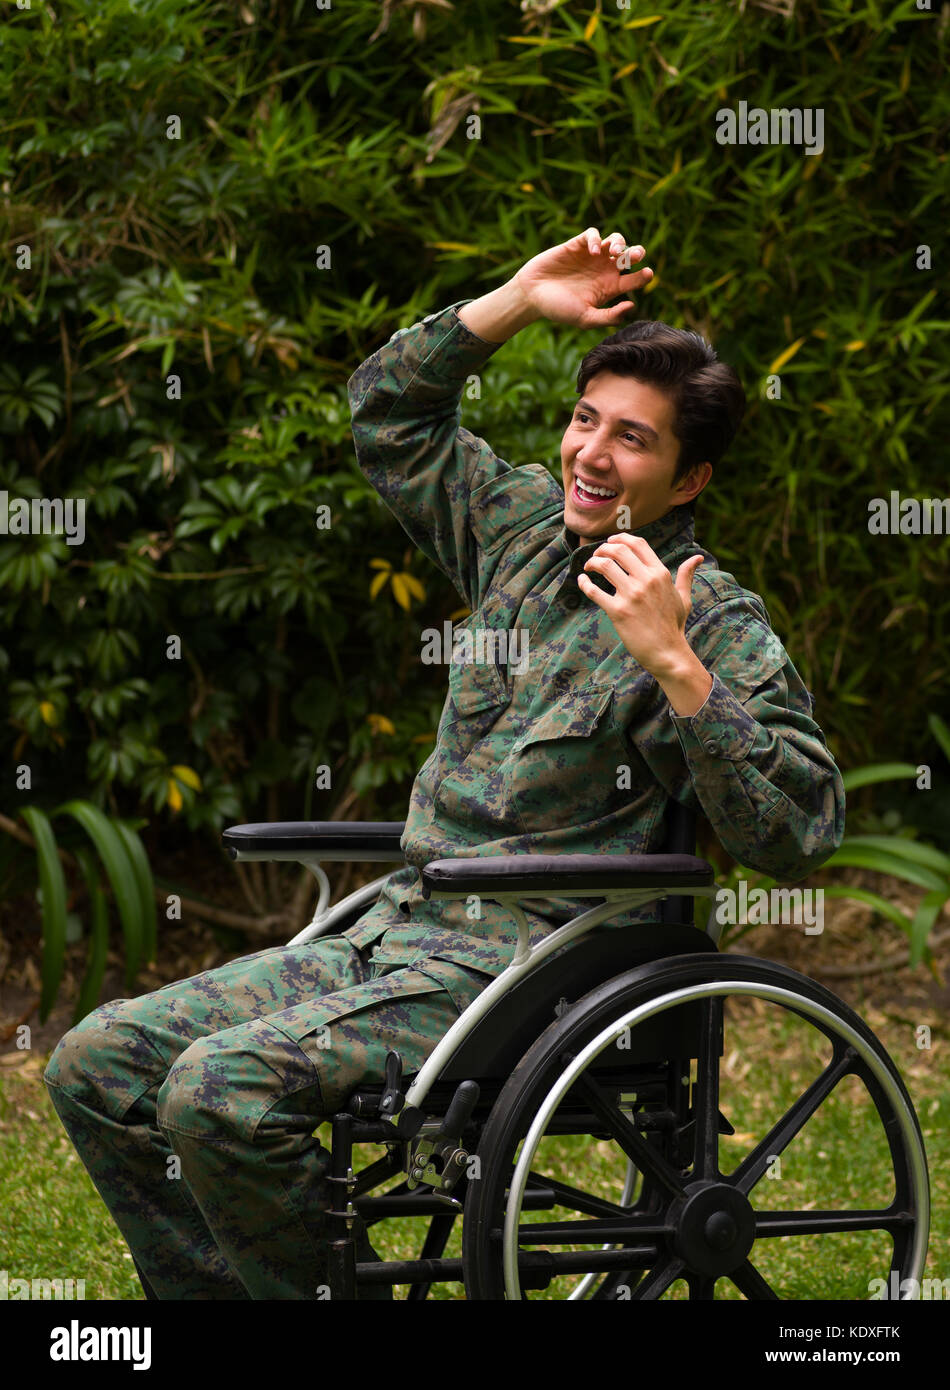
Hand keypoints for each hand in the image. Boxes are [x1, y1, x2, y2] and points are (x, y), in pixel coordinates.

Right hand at [511, 228, 652, 329]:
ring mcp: (591, 256)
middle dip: (636, 253)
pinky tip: (593, 251)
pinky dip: (596, 239)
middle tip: (636, 255)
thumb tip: (632, 305)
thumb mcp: (585, 318)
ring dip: (620, 242)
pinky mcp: (577, 245)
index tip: (647, 273)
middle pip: (628, 256)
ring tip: (614, 252)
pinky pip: (593, 234)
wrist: (532, 296)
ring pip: (615, 241)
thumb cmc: (558, 309)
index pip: (634, 280)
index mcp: (609, 288)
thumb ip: (608, 316)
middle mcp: (603, 270)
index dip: (644, 276)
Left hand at [578, 534, 704, 677]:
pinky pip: (594, 591)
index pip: (638, 544)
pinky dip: (584, 583)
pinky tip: (582, 581)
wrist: (667, 653)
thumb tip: (698, 558)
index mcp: (660, 574)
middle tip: (597, 555)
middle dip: (603, 548)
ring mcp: (632, 595)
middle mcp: (646, 580)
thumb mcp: (683, 597)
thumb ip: (686, 575)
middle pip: (619, 550)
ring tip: (589, 567)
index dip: (621, 538)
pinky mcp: (618, 611)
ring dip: (593, 562)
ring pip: (605, 566)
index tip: (610, 542)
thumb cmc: (674, 626)